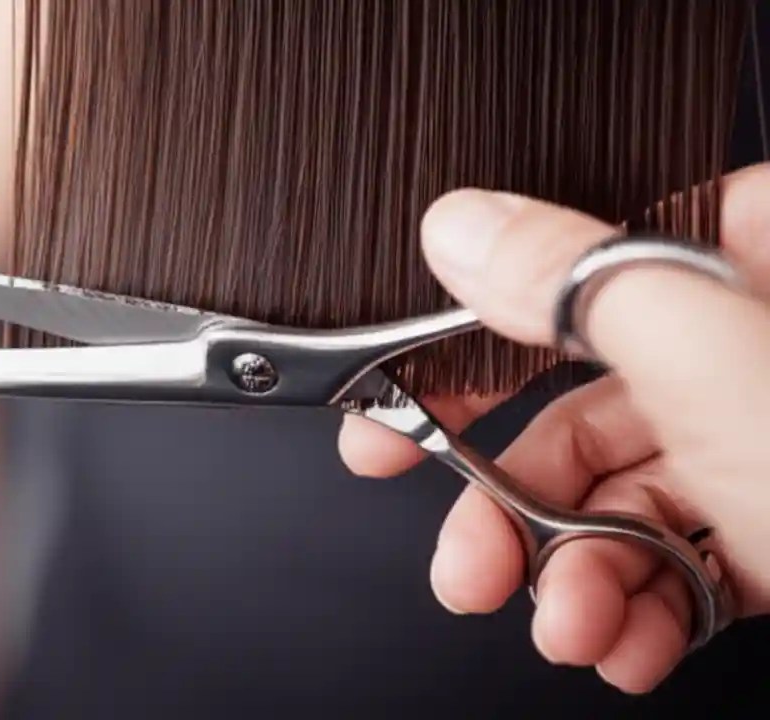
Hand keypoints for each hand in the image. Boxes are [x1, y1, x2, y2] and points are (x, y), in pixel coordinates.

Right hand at [338, 162, 769, 693]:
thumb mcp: (724, 370)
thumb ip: (581, 285)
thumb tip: (464, 226)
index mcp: (750, 261)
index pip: (564, 284)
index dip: (459, 359)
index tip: (393, 417)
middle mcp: (751, 342)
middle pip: (575, 414)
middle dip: (512, 510)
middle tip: (465, 565)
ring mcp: (767, 439)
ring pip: (619, 500)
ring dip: (570, 576)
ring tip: (567, 627)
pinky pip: (676, 559)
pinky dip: (635, 610)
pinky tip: (623, 643)